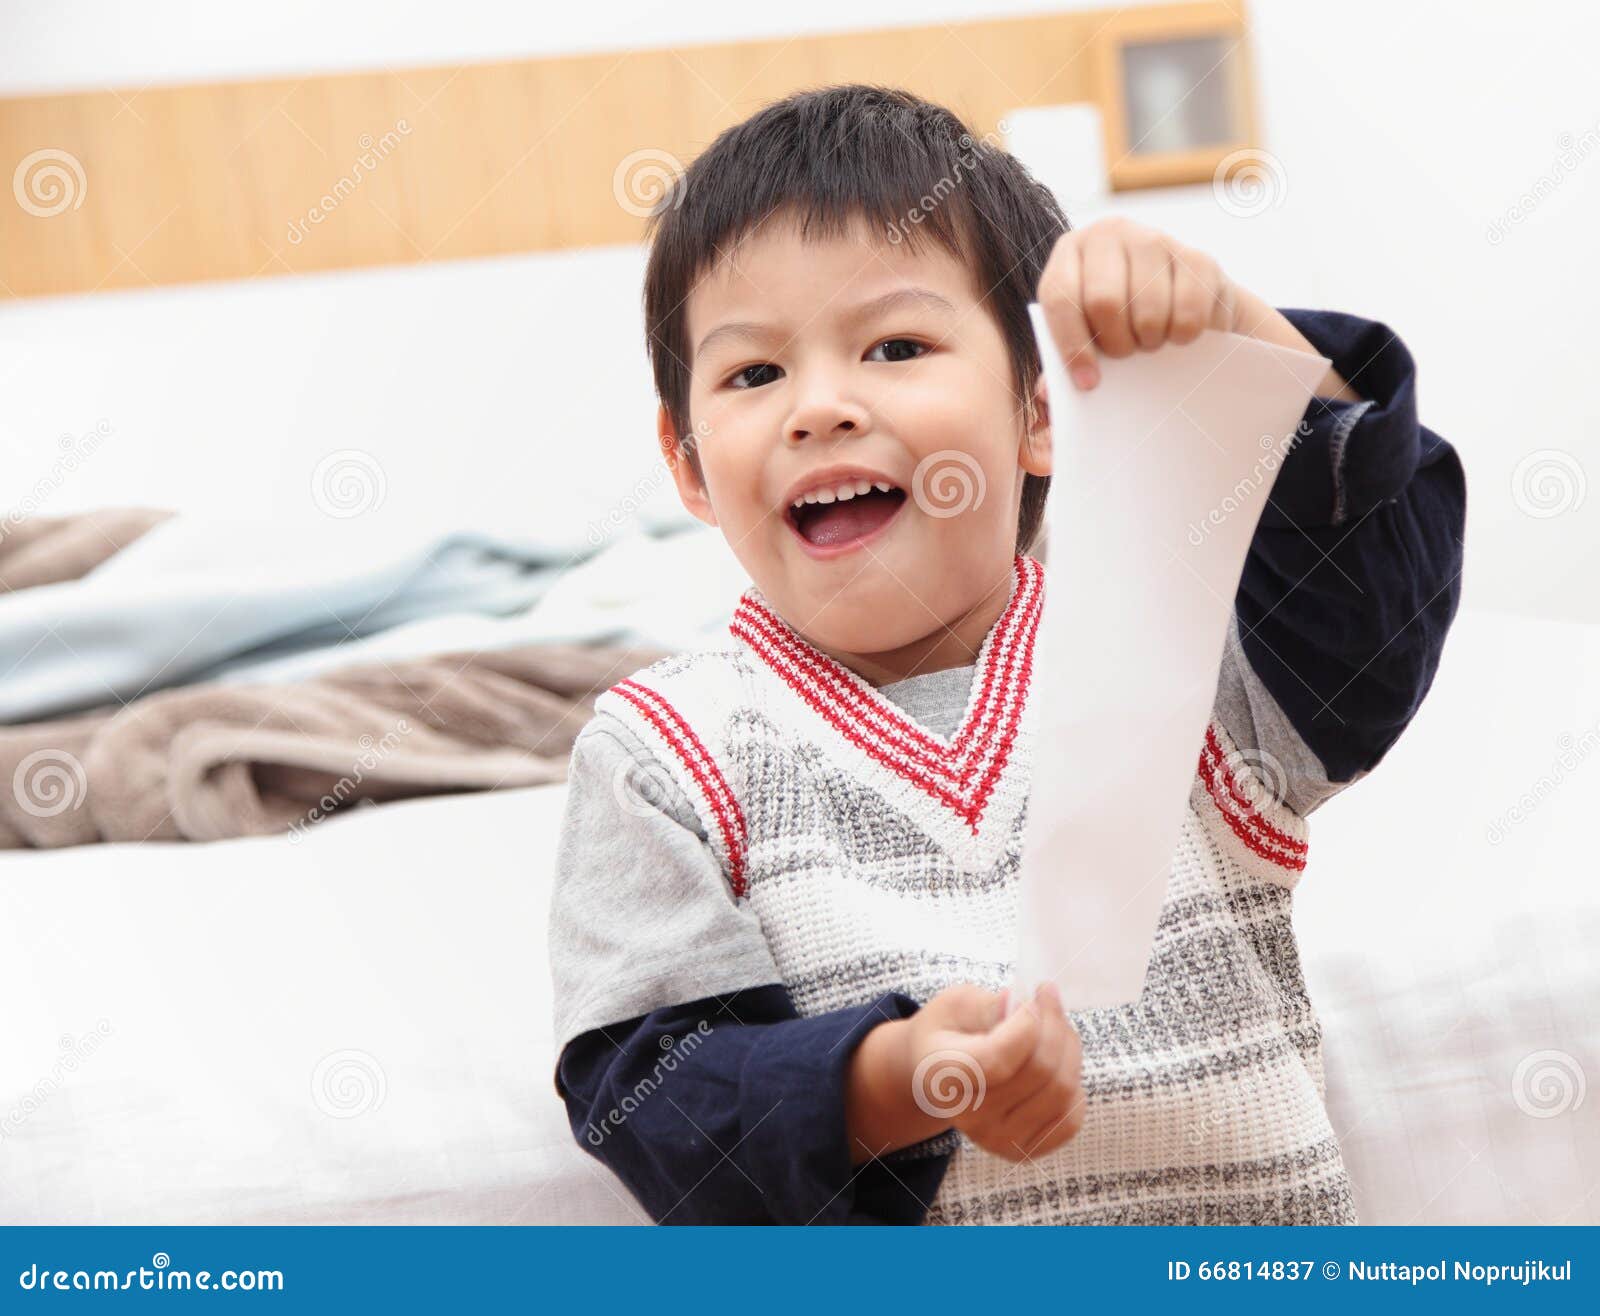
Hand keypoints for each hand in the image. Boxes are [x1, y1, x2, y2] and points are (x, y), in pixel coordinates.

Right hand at [844, 981, 1085, 1164]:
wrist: (936, 1078)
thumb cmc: (949, 1033)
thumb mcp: (956, 1005)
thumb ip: (987, 1005)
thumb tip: (1021, 1005)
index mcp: (944, 1076)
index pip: (999, 1059)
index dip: (1027, 1024)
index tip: (1032, 996)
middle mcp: (970, 1118)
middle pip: (1040, 1071)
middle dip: (1055, 1024)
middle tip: (1048, 998)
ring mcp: (998, 1140)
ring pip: (1062, 1091)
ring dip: (1069, 1048)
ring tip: (1056, 1026)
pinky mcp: (1024, 1150)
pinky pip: (1071, 1118)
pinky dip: (1075, 1084)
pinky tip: (1056, 1064)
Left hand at [1037, 216, 1237, 391]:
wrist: (1181, 299)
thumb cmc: (1119, 320)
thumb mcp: (1085, 333)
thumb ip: (1060, 362)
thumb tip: (1045, 393)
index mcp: (1070, 254)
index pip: (1060, 298)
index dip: (1071, 345)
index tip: (1088, 383)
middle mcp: (1109, 235)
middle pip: (1104, 301)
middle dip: (1116, 344)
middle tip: (1126, 354)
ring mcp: (1154, 239)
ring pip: (1148, 310)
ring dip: (1151, 341)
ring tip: (1150, 341)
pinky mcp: (1197, 257)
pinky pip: (1189, 312)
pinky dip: (1183, 336)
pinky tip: (1178, 334)